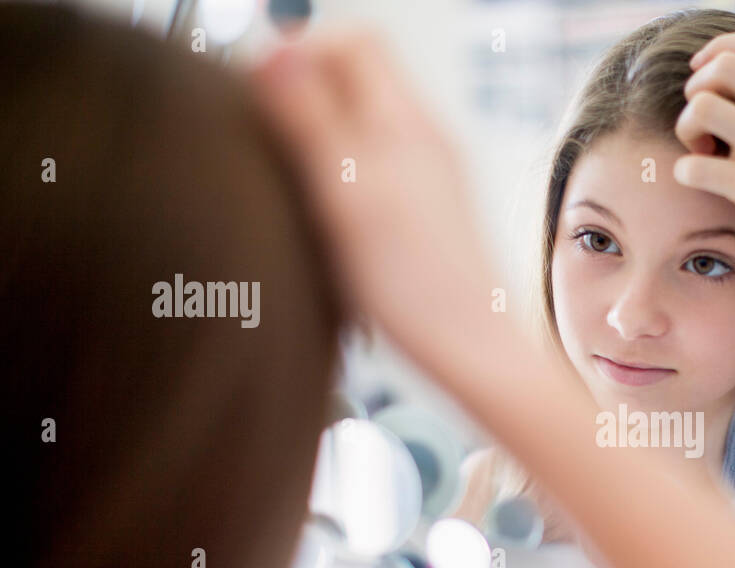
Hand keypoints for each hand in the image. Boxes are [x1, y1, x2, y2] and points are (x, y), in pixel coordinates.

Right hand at [249, 31, 497, 372]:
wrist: (473, 354)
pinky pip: (376, 170)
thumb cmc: (415, 286)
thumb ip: (308, 118)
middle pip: (358, 80)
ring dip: (319, 136)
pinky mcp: (428, 219)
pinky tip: (323, 219)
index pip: (355, 42)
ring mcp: (431, 180)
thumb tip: (272, 52)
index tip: (256, 92)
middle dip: (304, 93)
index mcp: (406, 124)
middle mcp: (426, 143)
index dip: (299, 52)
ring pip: (364, 127)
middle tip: (264, 136)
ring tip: (290, 179)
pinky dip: (340, 176)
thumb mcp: (346, 193)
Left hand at [674, 0, 734, 305]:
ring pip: (701, 108)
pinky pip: (693, 166)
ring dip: (686, 127)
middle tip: (704, 120)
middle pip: (720, 70)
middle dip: (697, 90)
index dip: (718, 51)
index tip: (706, 73)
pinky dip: (685, 170)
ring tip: (701, 147)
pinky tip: (699, 178)